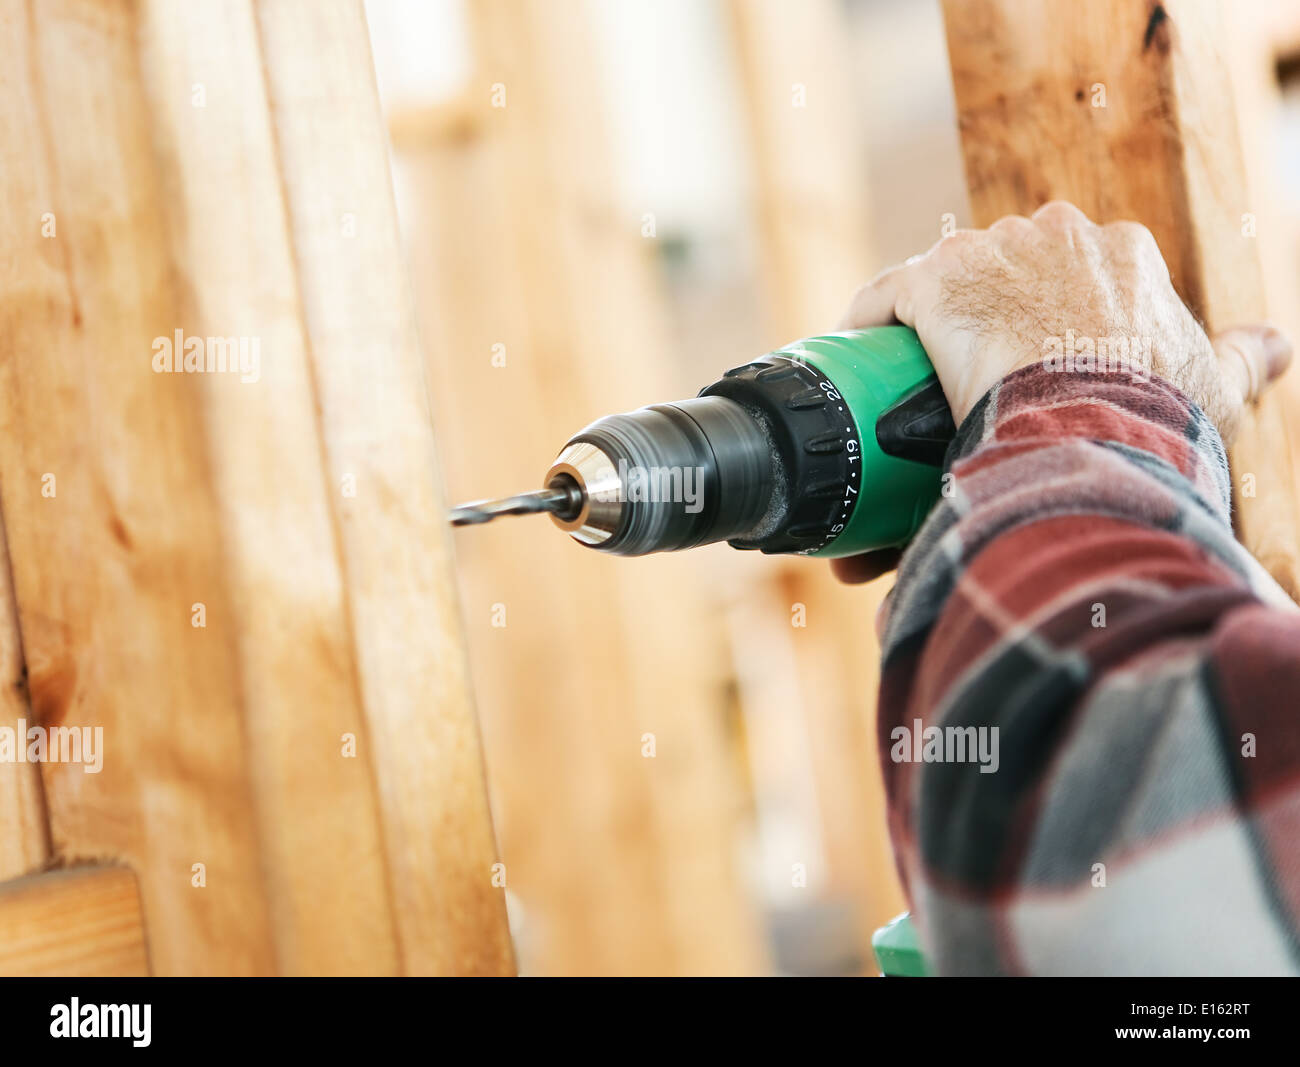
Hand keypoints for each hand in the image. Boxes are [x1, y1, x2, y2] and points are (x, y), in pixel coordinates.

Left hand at [831, 200, 1291, 586]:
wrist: (1088, 421)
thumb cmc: (1152, 410)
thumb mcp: (1214, 384)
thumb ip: (1244, 357)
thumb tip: (1273, 345)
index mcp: (1119, 251)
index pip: (1063, 271)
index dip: (1039, 315)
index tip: (1025, 359)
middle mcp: (1053, 231)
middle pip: (1001, 270)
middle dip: (982, 314)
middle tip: (968, 377)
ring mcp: (990, 250)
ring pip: (943, 279)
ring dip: (925, 321)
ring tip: (907, 376)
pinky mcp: (933, 279)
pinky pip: (886, 293)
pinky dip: (869, 316)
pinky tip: (857, 348)